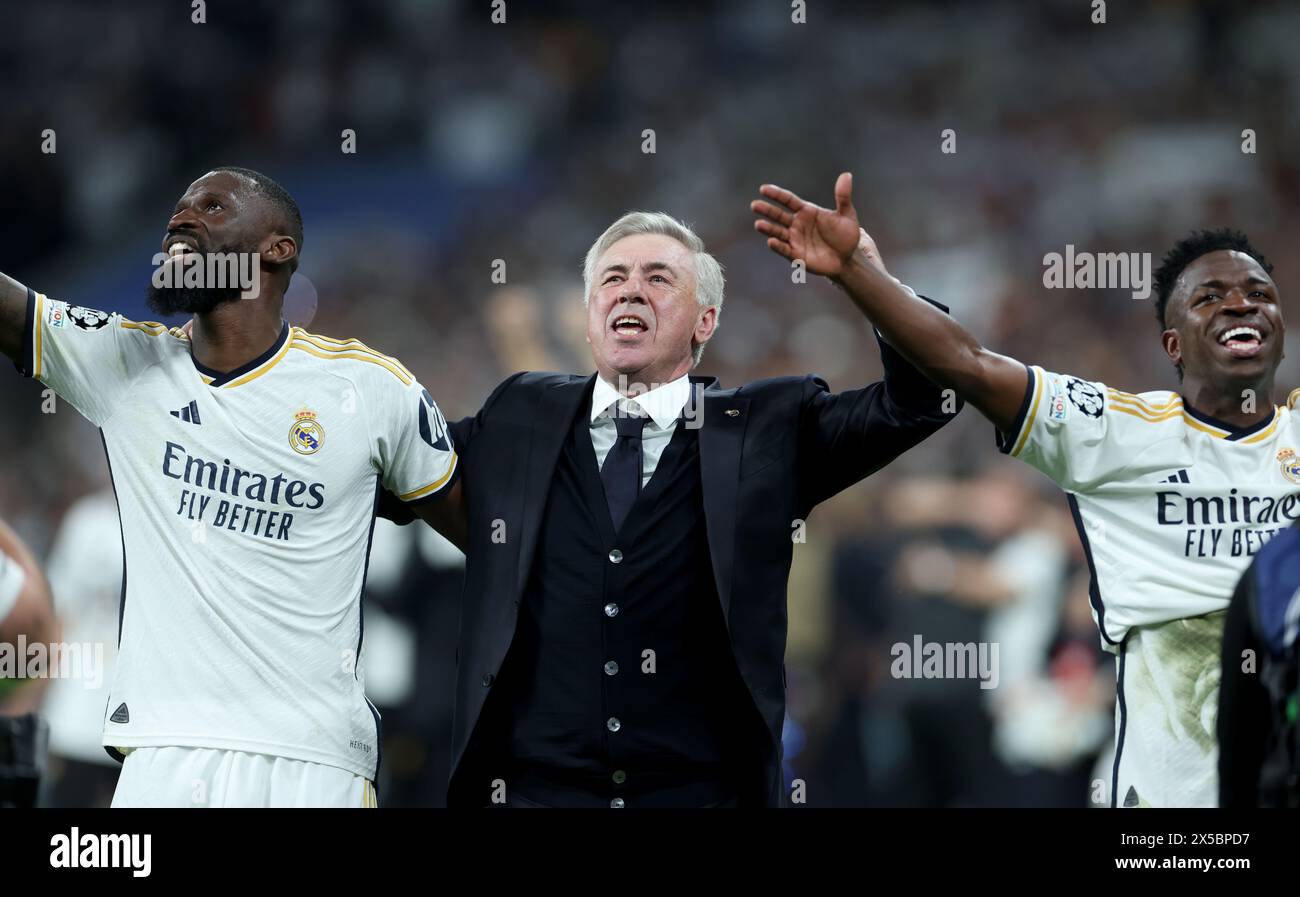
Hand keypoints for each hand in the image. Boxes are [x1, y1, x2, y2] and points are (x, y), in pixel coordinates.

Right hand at [751, 172, 875, 279]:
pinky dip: (777, 246)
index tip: (764, 189)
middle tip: (754, 205)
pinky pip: (784, 249)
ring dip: (768, 229)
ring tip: (758, 225)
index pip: (788, 200)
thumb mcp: (847, 215)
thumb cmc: (846, 235)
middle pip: (778, 215)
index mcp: (806, 211)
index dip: (776, 194)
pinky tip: (771, 241)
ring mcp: (795, 239)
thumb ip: (843, 196)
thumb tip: (846, 175)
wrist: (847, 259)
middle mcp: (797, 224)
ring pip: (777, 232)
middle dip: (767, 210)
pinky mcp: (796, 255)